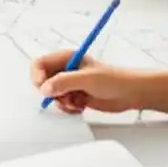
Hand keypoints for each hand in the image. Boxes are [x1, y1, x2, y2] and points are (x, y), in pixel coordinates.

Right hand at [31, 50, 150, 113]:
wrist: (130, 94)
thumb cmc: (114, 79)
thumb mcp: (87, 78)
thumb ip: (64, 82)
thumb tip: (45, 88)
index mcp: (67, 58)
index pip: (40, 64)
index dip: (37, 76)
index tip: (43, 88)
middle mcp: (66, 70)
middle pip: (44, 81)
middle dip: (52, 92)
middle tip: (64, 96)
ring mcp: (70, 84)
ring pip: (52, 95)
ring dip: (62, 102)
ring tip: (76, 101)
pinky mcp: (75, 96)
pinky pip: (62, 104)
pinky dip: (68, 108)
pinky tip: (81, 106)